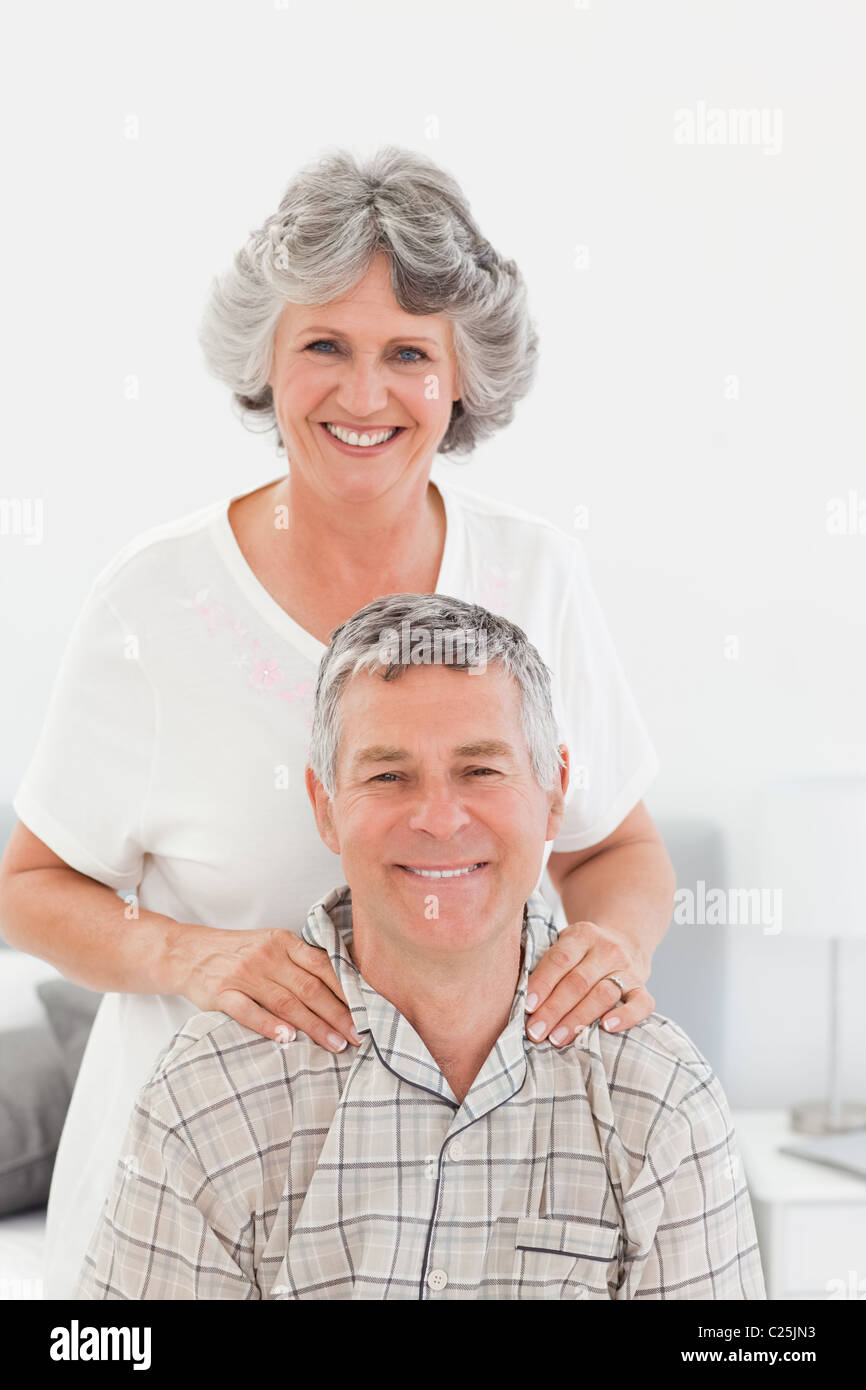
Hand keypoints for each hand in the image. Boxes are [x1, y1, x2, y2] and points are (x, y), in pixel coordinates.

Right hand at [173, 923, 360, 1053]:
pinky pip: (247, 1012)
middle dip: (338, 1014)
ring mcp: (243, 975)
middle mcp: (266, 956)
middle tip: (358, 1036)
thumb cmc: (238, 953)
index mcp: (283, 942)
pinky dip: (268, 1026)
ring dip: (313, 1026)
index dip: (346, 990)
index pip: (322, 966)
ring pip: (285, 1002)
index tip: (366, 1012)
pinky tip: (287, 1039)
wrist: (187, 952)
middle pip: (309, 988)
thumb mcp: (271, 945)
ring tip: (335, 1045)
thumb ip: (300, 961)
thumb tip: (343, 986)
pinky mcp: (220, 994)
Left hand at [524, 919, 653, 1046]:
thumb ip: (546, 965)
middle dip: (554, 1009)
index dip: (543, 984)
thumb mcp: (563, 946)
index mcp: (582, 934)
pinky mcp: (642, 988)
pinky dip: (625, 1017)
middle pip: (579, 982)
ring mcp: (628, 969)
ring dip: (578, 1019)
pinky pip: (641, 1005)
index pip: (560, 959)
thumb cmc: (581, 954)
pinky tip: (607, 1028)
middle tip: (536, 1031)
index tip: (528, 1007)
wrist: (623, 942)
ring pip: (604, 995)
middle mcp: (608, 949)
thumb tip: (521, 1002)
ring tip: (557, 1038)